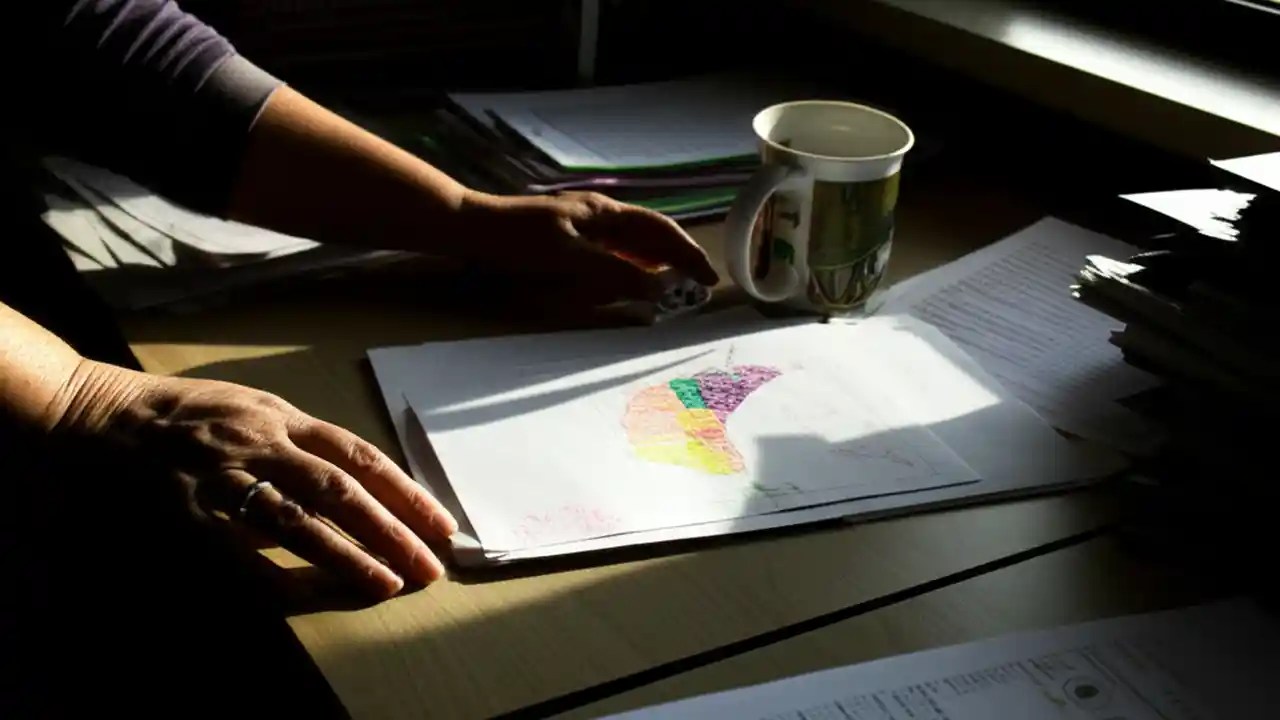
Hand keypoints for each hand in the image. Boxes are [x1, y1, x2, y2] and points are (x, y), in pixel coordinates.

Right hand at [53, 360, 456, 599]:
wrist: (104, 412)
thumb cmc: (188, 415)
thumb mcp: (254, 413)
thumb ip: (300, 448)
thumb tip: (355, 495)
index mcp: (283, 416)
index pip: (360, 456)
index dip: (406, 491)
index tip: (442, 524)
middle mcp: (262, 441)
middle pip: (341, 489)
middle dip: (391, 529)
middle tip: (430, 564)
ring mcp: (224, 476)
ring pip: (298, 519)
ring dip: (348, 555)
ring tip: (388, 584)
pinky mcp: (188, 511)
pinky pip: (240, 553)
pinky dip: (279, 576)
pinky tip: (313, 595)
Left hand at [460, 191, 719, 302]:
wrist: (469, 228)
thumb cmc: (518, 241)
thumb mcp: (569, 259)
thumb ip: (615, 274)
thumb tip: (659, 288)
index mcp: (605, 213)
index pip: (660, 231)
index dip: (687, 254)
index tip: (709, 279)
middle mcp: (598, 214)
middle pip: (649, 236)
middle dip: (676, 259)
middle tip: (697, 287)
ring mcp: (581, 224)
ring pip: (631, 244)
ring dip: (654, 264)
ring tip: (672, 286)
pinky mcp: (565, 237)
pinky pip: (609, 252)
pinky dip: (627, 267)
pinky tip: (626, 280)